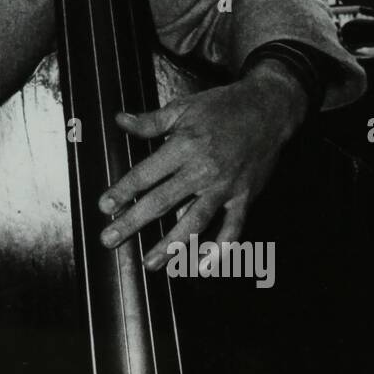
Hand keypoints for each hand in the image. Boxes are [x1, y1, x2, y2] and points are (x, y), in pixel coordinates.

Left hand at [97, 61, 309, 268]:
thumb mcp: (183, 108)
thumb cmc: (223, 107)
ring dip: (171, 245)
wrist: (269, 108)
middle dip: (133, 222)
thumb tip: (120, 121)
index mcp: (184, 146)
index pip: (146, 174)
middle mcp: (203, 170)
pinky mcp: (244, 198)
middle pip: (162, 201)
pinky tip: (203, 267)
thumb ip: (150, 121)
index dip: (123, 191)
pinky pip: (232, 229)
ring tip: (151, 263)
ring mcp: (225, 187)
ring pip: (195, 222)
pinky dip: (220, 250)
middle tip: (110, 240)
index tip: (104, 207)